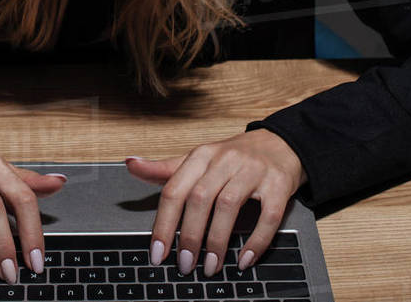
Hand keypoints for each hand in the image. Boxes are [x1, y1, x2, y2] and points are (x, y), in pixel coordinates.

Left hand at [125, 129, 307, 276]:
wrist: (280, 144)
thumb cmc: (233, 158)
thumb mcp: (197, 160)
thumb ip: (165, 169)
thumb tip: (130, 164)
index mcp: (200, 156)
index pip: (174, 190)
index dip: (164, 224)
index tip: (158, 253)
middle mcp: (224, 160)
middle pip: (199, 198)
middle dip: (190, 236)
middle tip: (185, 265)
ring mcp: (252, 170)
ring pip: (228, 206)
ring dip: (217, 241)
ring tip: (210, 266)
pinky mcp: (278, 184)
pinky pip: (268, 215)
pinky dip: (256, 240)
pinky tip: (244, 259)